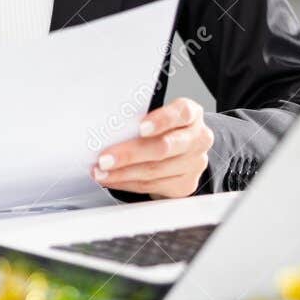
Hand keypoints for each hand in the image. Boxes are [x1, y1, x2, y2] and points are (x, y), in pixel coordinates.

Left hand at [93, 97, 210, 198]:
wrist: (181, 152)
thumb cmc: (164, 129)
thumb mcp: (157, 116)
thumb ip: (140, 120)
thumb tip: (108, 130)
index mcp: (191, 115)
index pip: (181, 113)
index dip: (161, 120)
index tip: (140, 128)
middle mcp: (197, 139)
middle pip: (164, 147)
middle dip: (130, 154)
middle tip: (105, 158)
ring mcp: (194, 164)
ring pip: (155, 170)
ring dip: (122, 173)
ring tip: (101, 172)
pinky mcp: (185, 184)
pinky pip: (151, 185)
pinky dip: (127, 183)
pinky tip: (113, 179)